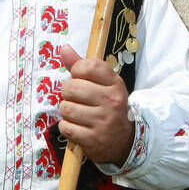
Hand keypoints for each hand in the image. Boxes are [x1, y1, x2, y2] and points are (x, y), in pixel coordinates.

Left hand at [58, 44, 133, 165]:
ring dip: (67, 111)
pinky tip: (78, 127)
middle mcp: (112, 101)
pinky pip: (66, 127)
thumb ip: (82, 65)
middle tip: (76, 99)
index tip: (80, 78)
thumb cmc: (107, 107)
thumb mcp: (102, 84)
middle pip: (71, 88)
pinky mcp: (94, 139)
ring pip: (66, 108)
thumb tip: (64, 48)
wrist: (123, 140)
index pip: (87, 66)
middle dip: (68, 93)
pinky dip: (67, 127)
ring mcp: (104, 121)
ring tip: (78, 114)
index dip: (77, 70)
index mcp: (115, 83)